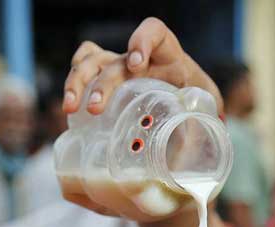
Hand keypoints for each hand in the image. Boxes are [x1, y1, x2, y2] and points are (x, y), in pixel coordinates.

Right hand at [62, 18, 221, 115]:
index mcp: (167, 58)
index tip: (137, 64)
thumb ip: (201, 122)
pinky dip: (72, 88)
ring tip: (71, 110)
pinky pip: (80, 70)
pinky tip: (70, 113)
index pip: (155, 32)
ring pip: (89, 62)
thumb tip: (195, 145)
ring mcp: (117, 68)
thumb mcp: (204, 111)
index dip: (142, 41)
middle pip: (114, 59)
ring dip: (76, 83)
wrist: (188, 111)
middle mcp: (138, 59)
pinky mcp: (103, 82)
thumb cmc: (195, 108)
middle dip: (101, 82)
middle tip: (95, 108)